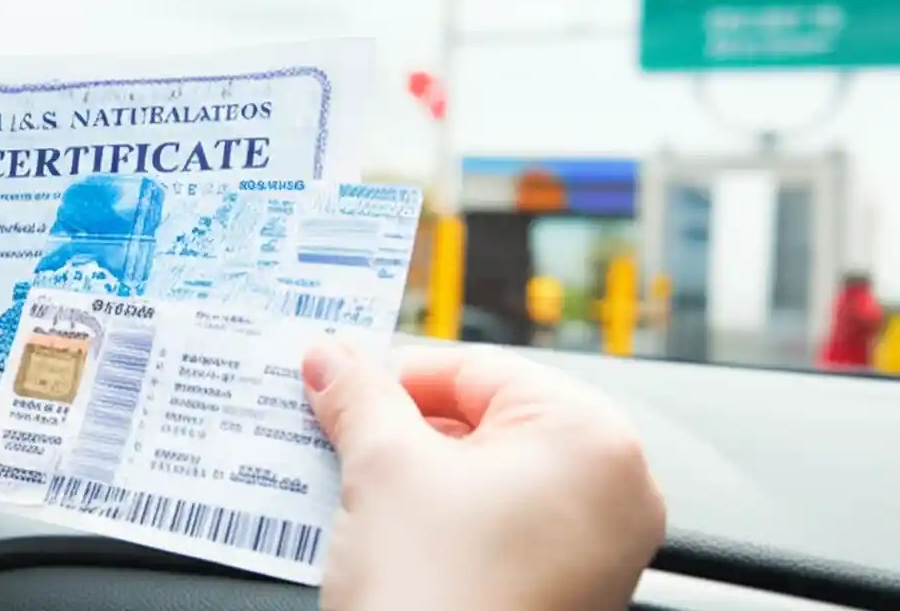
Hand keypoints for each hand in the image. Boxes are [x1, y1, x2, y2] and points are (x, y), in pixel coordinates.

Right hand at [304, 341, 664, 610]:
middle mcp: (611, 490)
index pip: (477, 369)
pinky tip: (382, 527)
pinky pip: (497, 526)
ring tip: (348, 481)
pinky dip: (441, 518)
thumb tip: (333, 358)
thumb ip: (358, 397)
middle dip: (401, 428)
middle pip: (484, 421)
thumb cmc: (441, 603)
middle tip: (335, 431)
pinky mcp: (565, 590)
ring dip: (413, 474)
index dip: (397, 373)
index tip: (342, 380)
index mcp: (589, 438)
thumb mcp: (382, 471)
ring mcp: (594, 547)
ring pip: (486, 477)